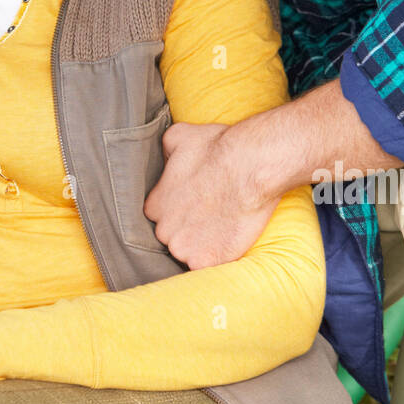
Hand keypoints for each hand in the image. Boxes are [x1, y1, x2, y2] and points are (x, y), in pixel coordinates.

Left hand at [143, 121, 281, 268]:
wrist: (249, 166)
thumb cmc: (217, 148)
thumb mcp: (178, 136)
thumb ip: (163, 152)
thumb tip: (164, 158)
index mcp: (154, 205)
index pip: (159, 216)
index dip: (179, 211)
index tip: (196, 204)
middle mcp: (163, 230)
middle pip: (173, 237)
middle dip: (189, 229)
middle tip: (212, 215)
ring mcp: (183, 248)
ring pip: (189, 253)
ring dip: (203, 245)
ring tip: (223, 227)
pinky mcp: (205, 262)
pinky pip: (207, 267)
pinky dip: (218, 257)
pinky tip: (229, 240)